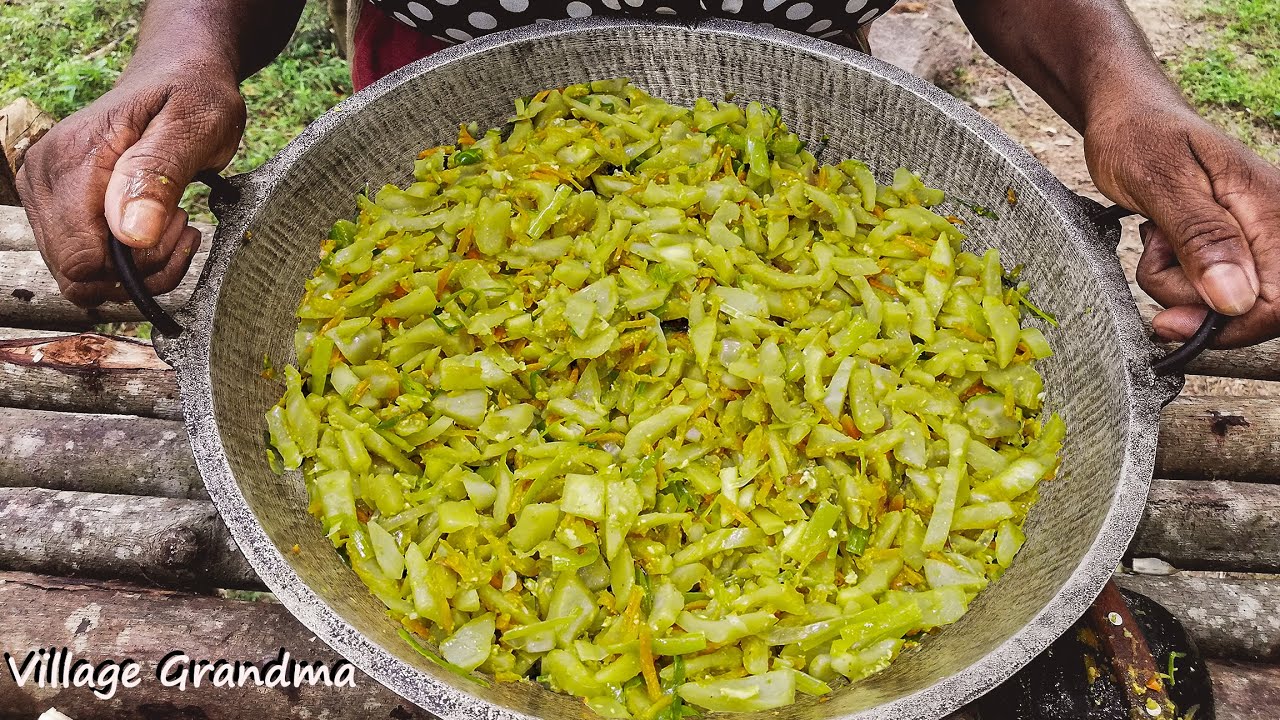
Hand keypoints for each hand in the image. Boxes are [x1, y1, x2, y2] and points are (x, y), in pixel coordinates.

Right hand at [17, 61, 245, 307]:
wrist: (177, 74)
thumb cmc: (191, 94)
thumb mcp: (193, 125)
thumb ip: (159, 176)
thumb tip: (132, 235)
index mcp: (70, 162)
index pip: (82, 258)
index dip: (136, 262)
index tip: (178, 224)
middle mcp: (43, 180)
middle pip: (79, 275)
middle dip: (142, 268)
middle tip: (183, 224)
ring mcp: (45, 195)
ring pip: (82, 277)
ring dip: (141, 268)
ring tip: (176, 223)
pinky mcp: (58, 207)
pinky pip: (86, 264)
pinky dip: (130, 263)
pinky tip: (160, 230)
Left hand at [1085, 103, 1279, 347]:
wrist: (1129, 115)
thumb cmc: (1140, 137)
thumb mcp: (1160, 184)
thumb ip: (1201, 238)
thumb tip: (1236, 299)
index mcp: (1271, 205)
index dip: (1229, 325)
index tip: (1169, 319)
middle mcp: (1276, 222)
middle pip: (1253, 308)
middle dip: (1194, 300)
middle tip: (1156, 253)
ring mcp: (1257, 234)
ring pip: (1227, 302)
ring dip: (1178, 285)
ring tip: (1157, 238)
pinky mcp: (1235, 243)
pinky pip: (1214, 287)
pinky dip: (1180, 279)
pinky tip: (1165, 244)